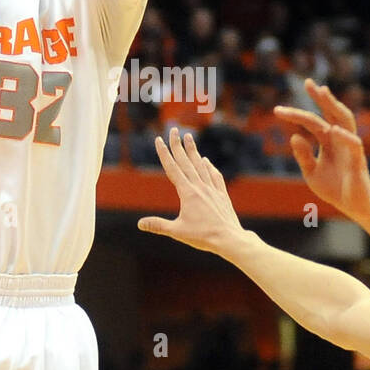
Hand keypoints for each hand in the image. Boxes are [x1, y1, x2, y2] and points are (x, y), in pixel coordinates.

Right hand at [138, 129, 243, 254]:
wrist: (230, 239)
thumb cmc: (203, 236)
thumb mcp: (177, 232)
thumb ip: (158, 226)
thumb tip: (139, 223)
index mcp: (187, 193)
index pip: (173, 169)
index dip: (164, 153)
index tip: (159, 140)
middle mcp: (200, 187)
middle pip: (186, 162)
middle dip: (178, 145)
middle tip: (173, 130)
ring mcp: (212, 190)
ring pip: (200, 166)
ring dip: (193, 151)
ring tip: (189, 137)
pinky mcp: (221, 195)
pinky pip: (214, 176)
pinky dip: (209, 167)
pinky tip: (207, 161)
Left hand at [274, 79, 369, 219]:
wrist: (353, 207)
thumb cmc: (335, 189)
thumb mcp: (312, 173)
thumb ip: (303, 155)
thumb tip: (294, 136)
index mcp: (328, 141)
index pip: (313, 122)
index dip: (296, 114)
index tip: (277, 109)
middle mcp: (340, 140)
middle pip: (331, 113)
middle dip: (321, 98)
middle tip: (308, 83)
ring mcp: (350, 148)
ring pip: (345, 121)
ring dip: (335, 106)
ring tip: (323, 93)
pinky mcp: (358, 161)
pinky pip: (354, 145)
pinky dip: (344, 137)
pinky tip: (333, 130)